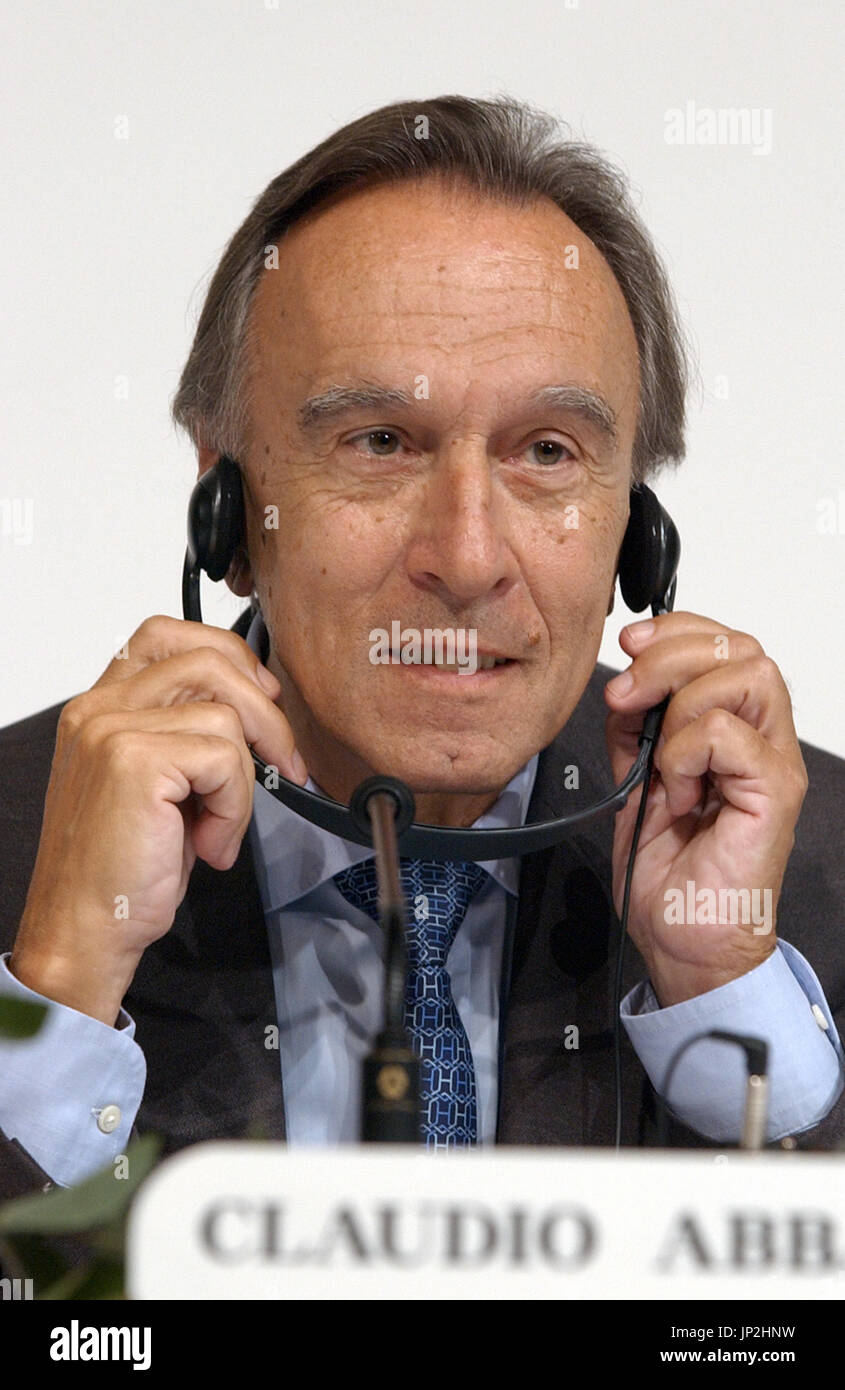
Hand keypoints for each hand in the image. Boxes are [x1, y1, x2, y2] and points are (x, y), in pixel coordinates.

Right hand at [11, 616, 305, 1024]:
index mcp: (100, 707)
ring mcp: (112, 730)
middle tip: (283, 762)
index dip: (229, 657)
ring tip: (218, 826)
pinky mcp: (134, 761)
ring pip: (227, 716)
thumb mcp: (161, 787)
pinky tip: (209, 842)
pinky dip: (234, 807)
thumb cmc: (122, 870)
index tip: (262, 696)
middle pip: (208, 660)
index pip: (169, 635)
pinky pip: (225, 759)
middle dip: (265, 712)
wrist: (85, 929)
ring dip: (244, 781)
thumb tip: (261, 710)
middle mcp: (99, 709)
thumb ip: (189, 736)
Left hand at [604, 613, 807, 1006]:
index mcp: (731, 729)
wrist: (682, 941)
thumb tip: (624, 684)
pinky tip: (677, 791)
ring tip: (658, 757)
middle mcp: (760, 738)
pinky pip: (727, 732)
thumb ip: (634, 728)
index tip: (628, 645)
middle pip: (740, 646)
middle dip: (670, 654)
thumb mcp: (633, 779)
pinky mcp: (774, 791)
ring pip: (746, 673)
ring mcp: (772, 763)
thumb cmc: (668, 874)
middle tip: (629, 693)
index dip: (675, 631)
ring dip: (680, 704)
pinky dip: (685, 753)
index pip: (724, 644)